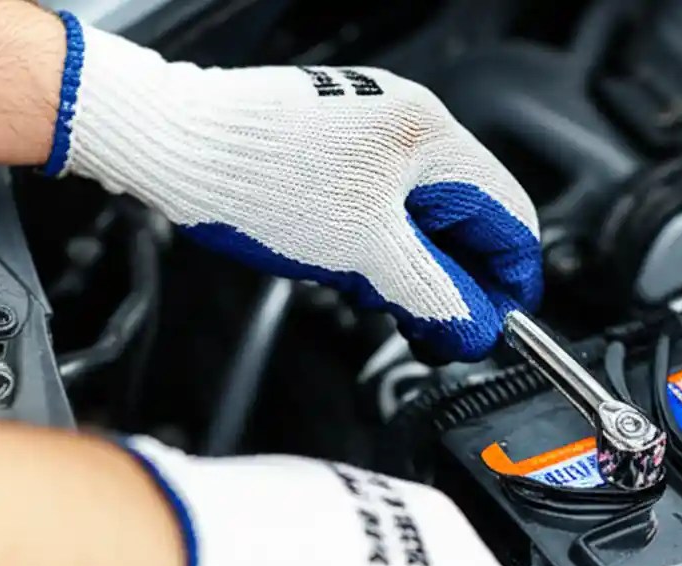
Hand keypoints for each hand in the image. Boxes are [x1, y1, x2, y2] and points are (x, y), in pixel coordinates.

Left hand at [49, 13, 541, 362]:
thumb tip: (476, 327)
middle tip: (434, 329)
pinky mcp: (329, 145)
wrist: (170, 143)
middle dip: (454, 277)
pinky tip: (347, 271)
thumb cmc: (253, 178)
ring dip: (412, 265)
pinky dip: (375, 245)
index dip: (510, 279)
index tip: (499, 323)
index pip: (509, 215)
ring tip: (378, 299)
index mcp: (429, 135)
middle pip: (465, 216)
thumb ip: (433, 296)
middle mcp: (405, 122)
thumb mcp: (363, 253)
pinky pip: (376, 205)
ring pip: (418, 215)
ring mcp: (366, 130)